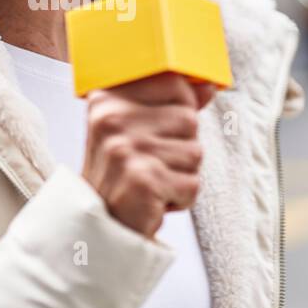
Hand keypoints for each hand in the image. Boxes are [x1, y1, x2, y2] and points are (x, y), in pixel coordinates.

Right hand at [81, 72, 214, 238]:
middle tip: (151, 164)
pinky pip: (193, 184)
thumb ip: (172, 103)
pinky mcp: (144, 180)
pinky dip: (181, 199)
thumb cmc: (121, 175)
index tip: (159, 130)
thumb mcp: (138, 130)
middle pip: (189, 119)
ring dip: (182, 175)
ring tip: (152, 182)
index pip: (174, 82)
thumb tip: (207, 86)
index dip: (180, 109)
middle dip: (181, 148)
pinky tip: (154, 200)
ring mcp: (126, 149)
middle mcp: (112, 120)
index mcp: (107, 99)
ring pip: (195, 152)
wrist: (99, 225)